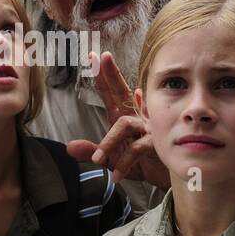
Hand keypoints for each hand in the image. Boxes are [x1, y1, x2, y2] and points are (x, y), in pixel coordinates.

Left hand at [65, 51, 169, 188]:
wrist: (165, 179)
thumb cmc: (141, 164)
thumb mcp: (111, 159)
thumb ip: (92, 151)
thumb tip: (69, 147)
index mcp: (124, 117)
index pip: (112, 93)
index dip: (104, 75)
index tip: (94, 56)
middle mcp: (136, 118)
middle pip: (123, 92)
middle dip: (112, 75)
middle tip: (102, 58)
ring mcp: (148, 128)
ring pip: (125, 124)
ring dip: (109, 142)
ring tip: (99, 159)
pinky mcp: (156, 144)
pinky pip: (137, 149)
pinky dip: (124, 163)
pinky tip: (116, 174)